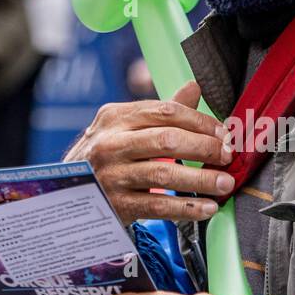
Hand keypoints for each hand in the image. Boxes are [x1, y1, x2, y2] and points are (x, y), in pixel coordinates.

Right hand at [62, 80, 233, 224]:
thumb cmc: (106, 155)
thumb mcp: (125, 127)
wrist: (67, 192)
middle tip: (227, 156)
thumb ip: (161, 110)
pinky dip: (186, 208)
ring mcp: (111, 174)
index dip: (200, 122)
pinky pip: (157, 205)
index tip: (223, 133)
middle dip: (204, 147)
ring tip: (225, 184)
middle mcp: (110, 143)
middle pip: (167, 139)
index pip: (165, 111)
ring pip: (164, 172)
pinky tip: (206, 208)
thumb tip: (194, 86)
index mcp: (115, 116)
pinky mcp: (115, 204)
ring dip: (201, 179)